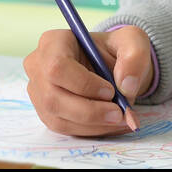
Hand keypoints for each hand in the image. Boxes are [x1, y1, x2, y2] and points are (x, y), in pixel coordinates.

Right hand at [23, 25, 154, 136]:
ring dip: (93, 124)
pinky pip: (64, 128)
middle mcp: (38, 66)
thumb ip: (134, 56)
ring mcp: (39, 91)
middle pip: (53, 98)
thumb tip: (126, 85)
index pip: (57, 67)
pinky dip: (90, 130)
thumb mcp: (132, 42)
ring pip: (58, 118)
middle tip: (120, 113)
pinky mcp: (46, 112)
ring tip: (120, 119)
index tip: (110, 91)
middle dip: (90, 111)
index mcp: (53, 42)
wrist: (112, 66)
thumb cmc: (116, 50)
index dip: (83, 84)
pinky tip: (110, 124)